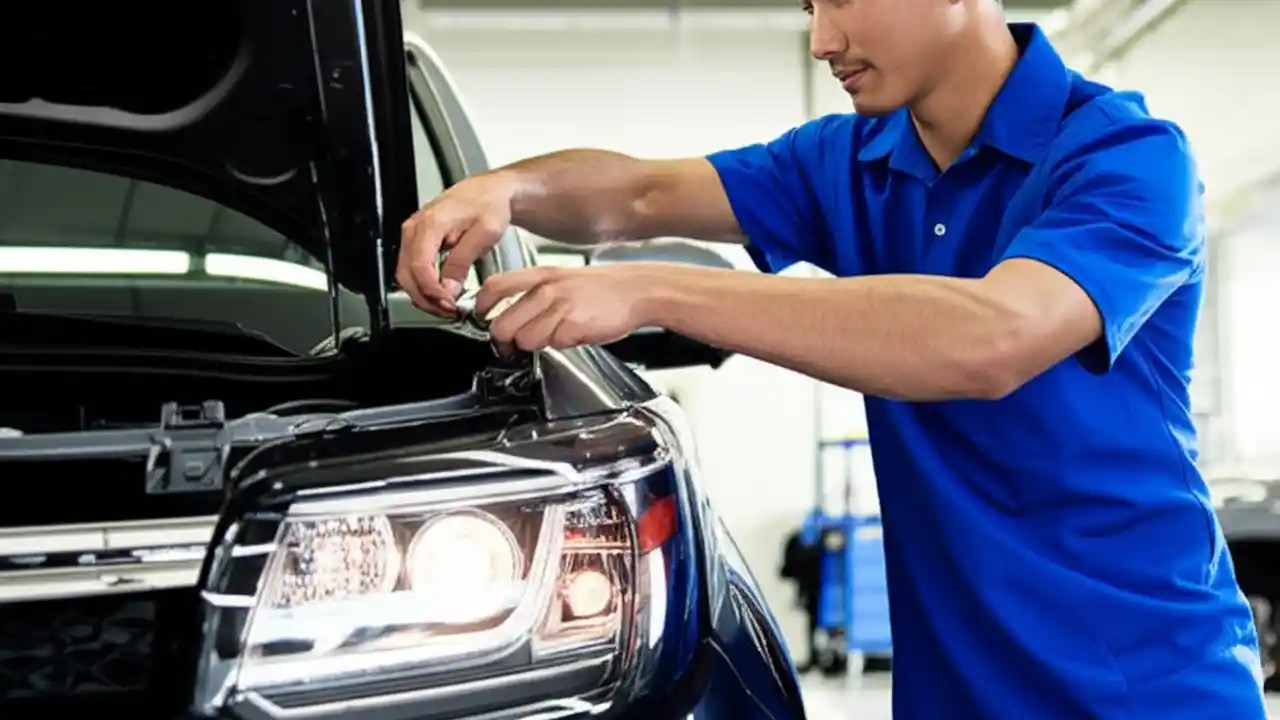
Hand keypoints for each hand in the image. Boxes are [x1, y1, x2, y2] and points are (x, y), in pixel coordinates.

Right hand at [397, 171, 517, 316]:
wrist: (490, 191)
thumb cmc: (489, 205)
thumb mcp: (484, 234)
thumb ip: (463, 261)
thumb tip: (448, 288)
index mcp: (430, 224)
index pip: (420, 265)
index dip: (432, 291)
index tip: (448, 304)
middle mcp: (415, 228)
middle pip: (406, 274)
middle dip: (426, 298)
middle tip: (449, 311)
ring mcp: (413, 234)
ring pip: (405, 275)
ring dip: (423, 295)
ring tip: (447, 306)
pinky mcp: (417, 241)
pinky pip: (412, 269)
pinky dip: (423, 286)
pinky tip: (441, 294)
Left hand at [475, 265, 655, 355]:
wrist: (637, 290)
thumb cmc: (603, 288)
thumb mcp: (564, 278)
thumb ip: (536, 292)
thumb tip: (511, 312)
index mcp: (541, 275)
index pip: (495, 287)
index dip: (482, 306)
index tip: (482, 316)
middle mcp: (547, 290)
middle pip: (503, 324)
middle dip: (507, 340)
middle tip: (515, 344)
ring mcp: (560, 308)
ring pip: (525, 340)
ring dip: (536, 345)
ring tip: (553, 336)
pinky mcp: (574, 326)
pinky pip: (554, 345)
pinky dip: (561, 345)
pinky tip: (574, 334)